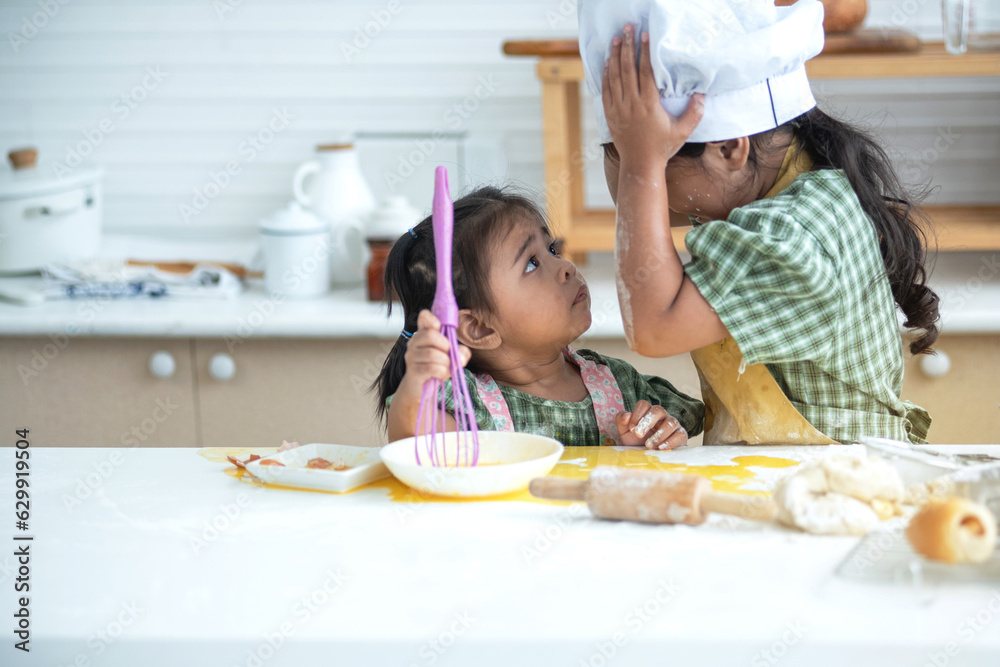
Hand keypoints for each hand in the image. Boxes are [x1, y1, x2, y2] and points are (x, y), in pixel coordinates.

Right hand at [399, 309, 470, 394]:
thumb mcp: (450, 357)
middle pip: (430, 335)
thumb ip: (460, 352)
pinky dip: (442, 372)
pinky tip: (442, 375)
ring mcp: (411, 357)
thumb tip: (461, 355)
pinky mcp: (413, 371)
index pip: (423, 317)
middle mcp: (414, 342)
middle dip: (445, 346)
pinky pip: (431, 368)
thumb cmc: (436, 368)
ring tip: (446, 368)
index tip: (440, 326)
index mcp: (423, 334)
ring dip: (445, 362)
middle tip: (447, 355)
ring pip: (432, 354)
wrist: (421, 389)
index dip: (433, 318)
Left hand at [602, 23, 703, 167]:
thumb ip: (694, 113)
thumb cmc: (662, 148)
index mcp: (649, 105)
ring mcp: (619, 109)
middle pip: (627, 69)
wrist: (640, 165)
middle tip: (627, 28)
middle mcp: (632, 104)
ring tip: (616, 39)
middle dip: (627, 47)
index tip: (645, 36)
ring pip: (615, 77)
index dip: (645, 52)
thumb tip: (702, 94)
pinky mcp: (610, 115)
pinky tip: (607, 63)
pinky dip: (606, 75)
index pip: (646, 72)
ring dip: (614, 56)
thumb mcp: (683, 131)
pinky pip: (606, 91)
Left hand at [615, 400, 687, 449]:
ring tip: (648, 446)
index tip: (631, 428)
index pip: (644, 404)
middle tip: (638, 435)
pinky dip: (670, 442)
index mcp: (647, 412)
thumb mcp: (625, 433)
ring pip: (670, 423)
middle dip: (647, 422)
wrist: (648, 458)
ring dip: (658, 435)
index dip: (637, 414)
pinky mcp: (681, 435)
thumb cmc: (636, 442)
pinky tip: (661, 448)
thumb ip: (621, 422)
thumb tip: (627, 415)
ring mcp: (673, 424)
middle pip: (658, 410)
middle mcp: (661, 416)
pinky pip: (680, 435)